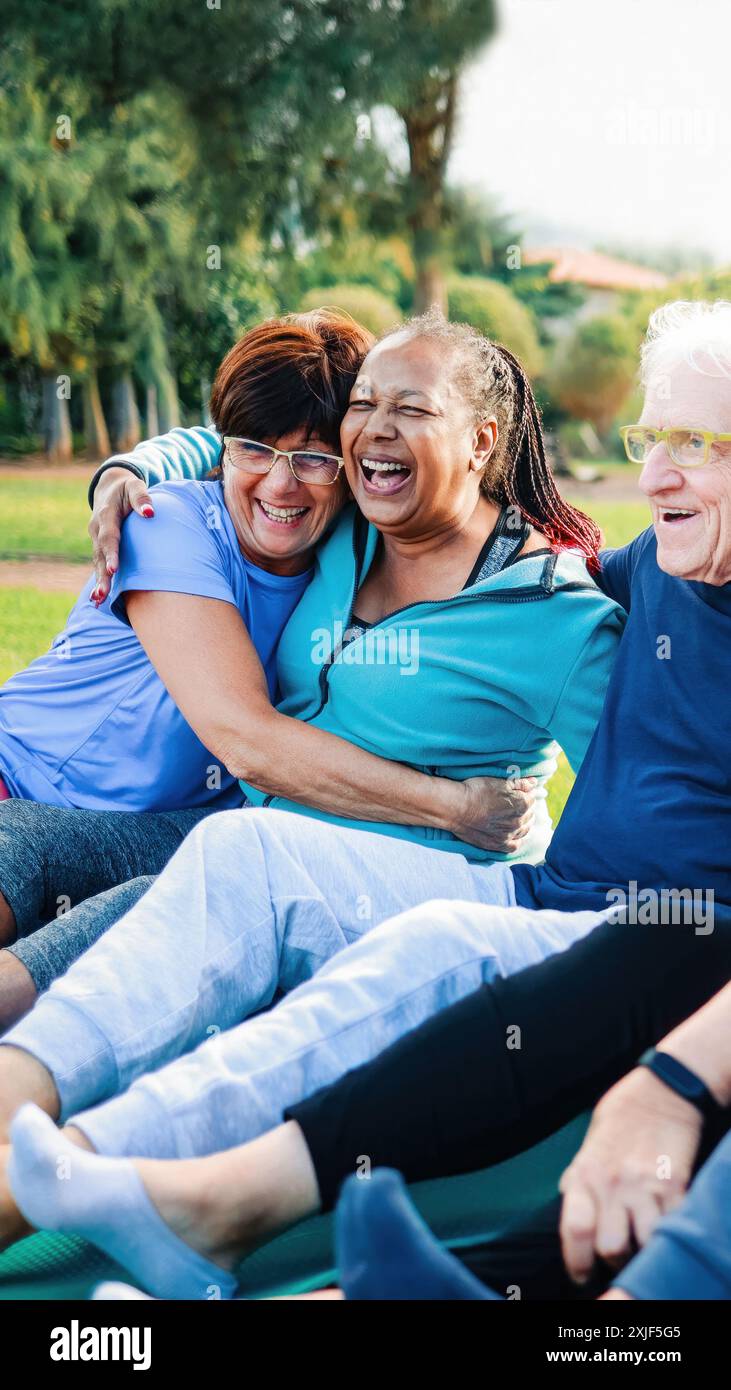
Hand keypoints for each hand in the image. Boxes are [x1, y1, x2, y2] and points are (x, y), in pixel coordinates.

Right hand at [88, 467, 154, 602]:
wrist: (109, 488)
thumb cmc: (127, 488)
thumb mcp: (134, 486)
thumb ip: (141, 497)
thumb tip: (150, 512)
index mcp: (106, 515)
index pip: (108, 536)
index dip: (110, 552)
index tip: (113, 568)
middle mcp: (97, 529)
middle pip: (99, 554)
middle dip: (101, 575)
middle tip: (102, 593)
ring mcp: (96, 539)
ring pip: (96, 563)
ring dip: (98, 582)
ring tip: (98, 600)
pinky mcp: (99, 547)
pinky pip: (98, 565)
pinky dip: (99, 581)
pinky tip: (99, 599)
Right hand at [448, 774, 536, 853]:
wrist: (456, 808)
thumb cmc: (476, 791)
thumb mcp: (500, 782)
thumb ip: (520, 783)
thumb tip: (534, 783)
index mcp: (522, 804)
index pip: (531, 798)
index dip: (526, 793)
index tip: (520, 791)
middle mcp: (519, 821)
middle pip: (529, 814)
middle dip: (526, 807)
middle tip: (516, 803)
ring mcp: (509, 835)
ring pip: (525, 830)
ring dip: (524, 822)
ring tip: (517, 817)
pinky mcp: (498, 844)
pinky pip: (515, 845)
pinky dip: (516, 839)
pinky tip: (512, 834)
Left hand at [559, 1066, 702, 1283]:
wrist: (660, 1091)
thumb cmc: (620, 1117)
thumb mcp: (588, 1146)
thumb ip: (578, 1177)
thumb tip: (567, 1199)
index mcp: (585, 1174)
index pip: (575, 1230)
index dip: (576, 1262)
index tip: (580, 1274)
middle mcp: (613, 1184)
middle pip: (610, 1248)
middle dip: (614, 1261)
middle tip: (618, 1256)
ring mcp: (645, 1186)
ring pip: (642, 1245)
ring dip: (643, 1251)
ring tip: (641, 1243)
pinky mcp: (675, 1186)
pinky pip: (672, 1227)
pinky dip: (668, 1235)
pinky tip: (663, 1229)